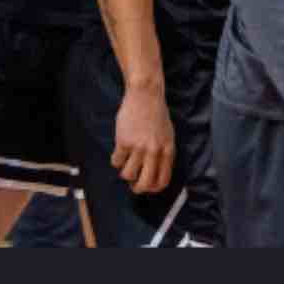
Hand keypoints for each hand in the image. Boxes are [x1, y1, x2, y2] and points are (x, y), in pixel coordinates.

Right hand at [112, 78, 176, 195]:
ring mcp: (139, 147)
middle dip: (137, 188)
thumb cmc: (156, 114)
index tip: (147, 186)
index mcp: (168, 151)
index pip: (162, 181)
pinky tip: (119, 151)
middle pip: (145, 184)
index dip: (153, 188)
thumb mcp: (168, 135)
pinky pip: (116, 162)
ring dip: (125, 172)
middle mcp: (154, 151)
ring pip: (127, 175)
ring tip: (126, 162)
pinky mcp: (124, 141)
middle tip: (133, 183)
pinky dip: (116, 160)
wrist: (145, 95)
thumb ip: (164, 154)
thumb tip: (157, 174)